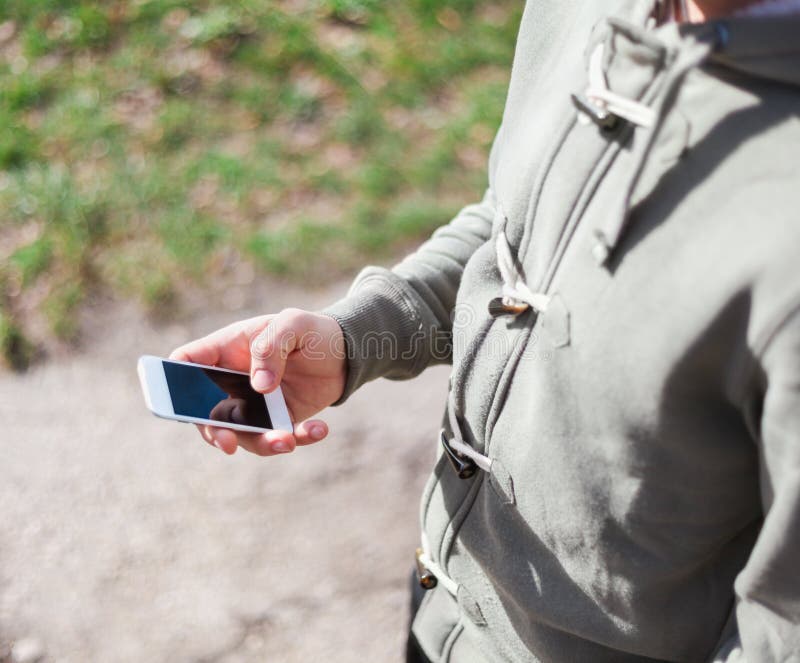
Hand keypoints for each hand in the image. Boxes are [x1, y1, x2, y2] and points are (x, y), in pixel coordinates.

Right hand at [170, 309, 345, 455]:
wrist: (345, 351)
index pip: (185, 363)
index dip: (171, 382)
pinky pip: (279, 439)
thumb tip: (259, 386)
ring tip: (288, 441)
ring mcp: (254, 405)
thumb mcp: (293, 324)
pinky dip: (299, 439)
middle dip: (213, 432)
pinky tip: (319, 430)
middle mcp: (233, 382)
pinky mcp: (279, 421)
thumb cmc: (311, 330)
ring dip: (262, 443)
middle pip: (206, 412)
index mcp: (226, 350)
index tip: (177, 401)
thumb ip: (271, 346)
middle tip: (228, 443)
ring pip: (243, 435)